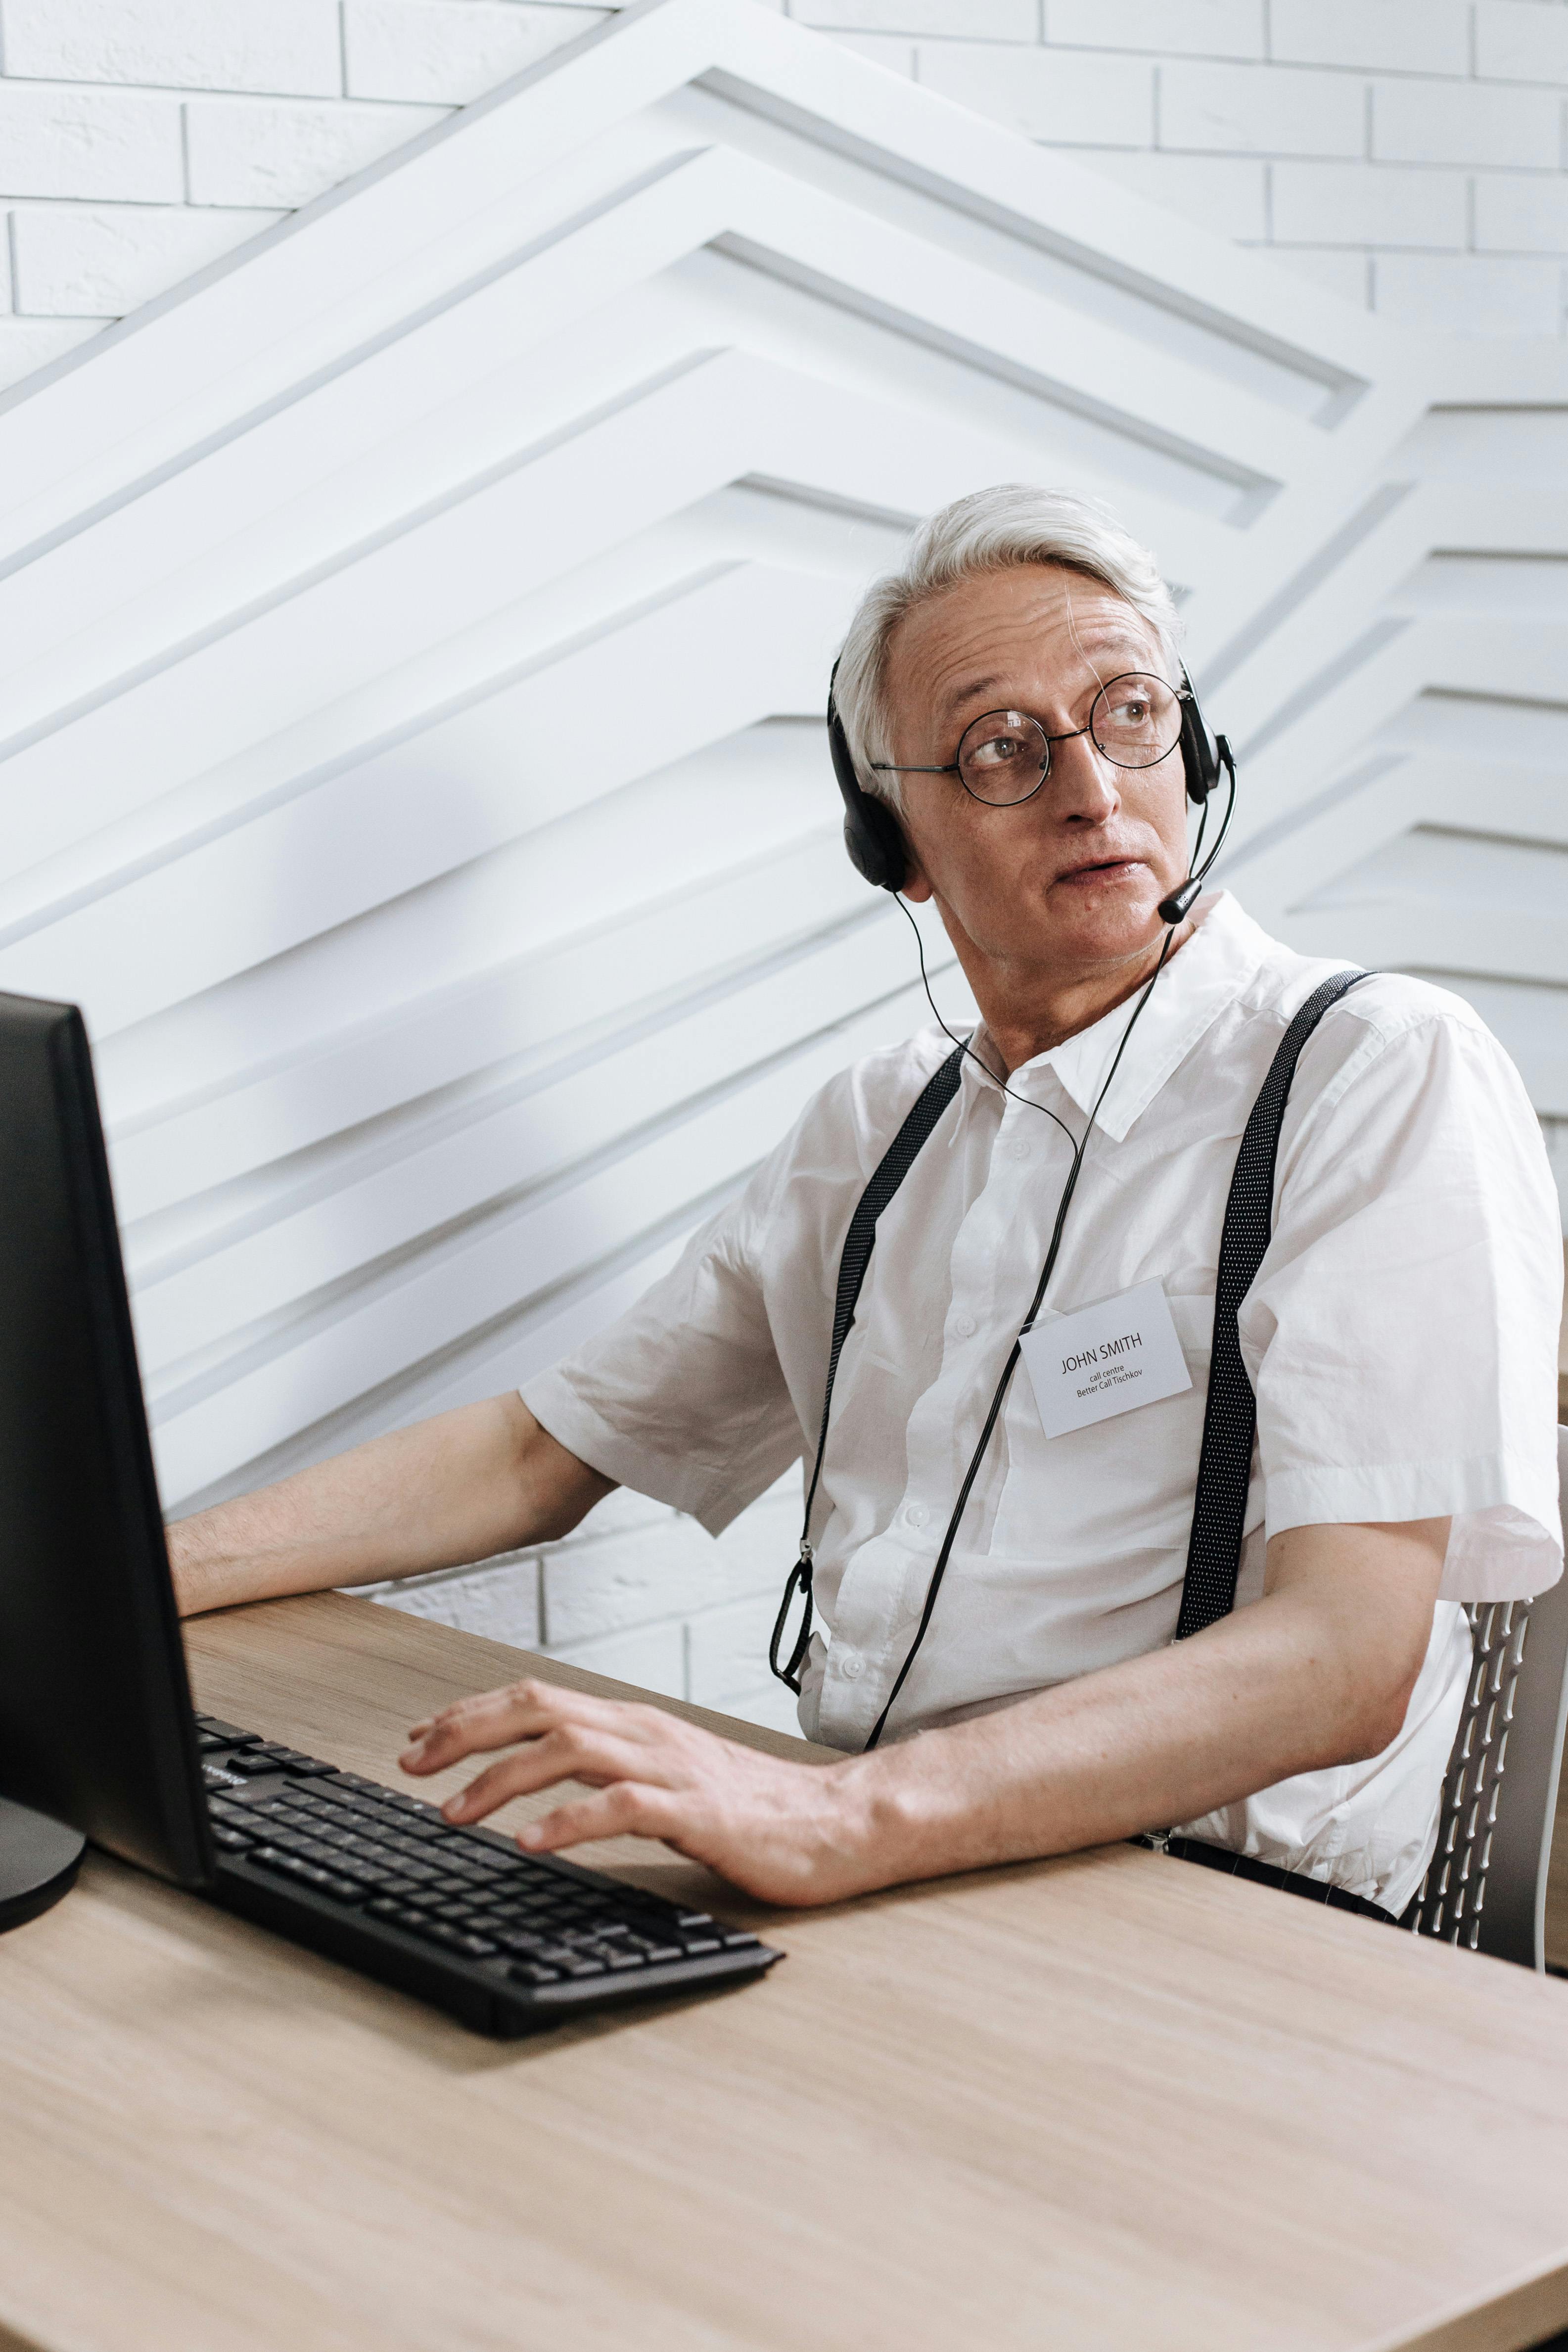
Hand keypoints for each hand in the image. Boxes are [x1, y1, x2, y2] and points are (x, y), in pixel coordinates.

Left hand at [399, 1678, 875, 1907]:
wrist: (831, 1825)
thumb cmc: (750, 1807)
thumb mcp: (665, 1776)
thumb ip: (609, 1769)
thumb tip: (541, 1781)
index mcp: (633, 1724)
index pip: (536, 1699)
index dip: (471, 1713)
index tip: (420, 1736)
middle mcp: (643, 1733)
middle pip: (538, 1710)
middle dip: (465, 1732)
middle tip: (411, 1761)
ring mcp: (669, 1768)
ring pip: (567, 1751)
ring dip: (500, 1779)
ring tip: (453, 1810)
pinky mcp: (694, 1811)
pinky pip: (618, 1808)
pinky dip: (567, 1823)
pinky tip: (529, 1844)